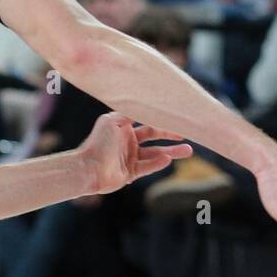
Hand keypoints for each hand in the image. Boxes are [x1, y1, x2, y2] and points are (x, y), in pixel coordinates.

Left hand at [78, 113, 192, 195]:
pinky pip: (148, 166)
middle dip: (171, 135)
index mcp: (123, 127)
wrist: (86, 168)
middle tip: (188, 134)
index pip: (147, 121)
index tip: (176, 115)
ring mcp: (130, 157)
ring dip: (171, 152)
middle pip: (155, 137)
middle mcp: (128, 141)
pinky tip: (168, 159)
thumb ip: (129, 112)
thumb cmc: (98, 142)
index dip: (161, 119)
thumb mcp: (113, 120)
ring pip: (156, 153)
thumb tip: (146, 103)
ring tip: (189, 151)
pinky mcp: (130, 173)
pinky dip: (158, 163)